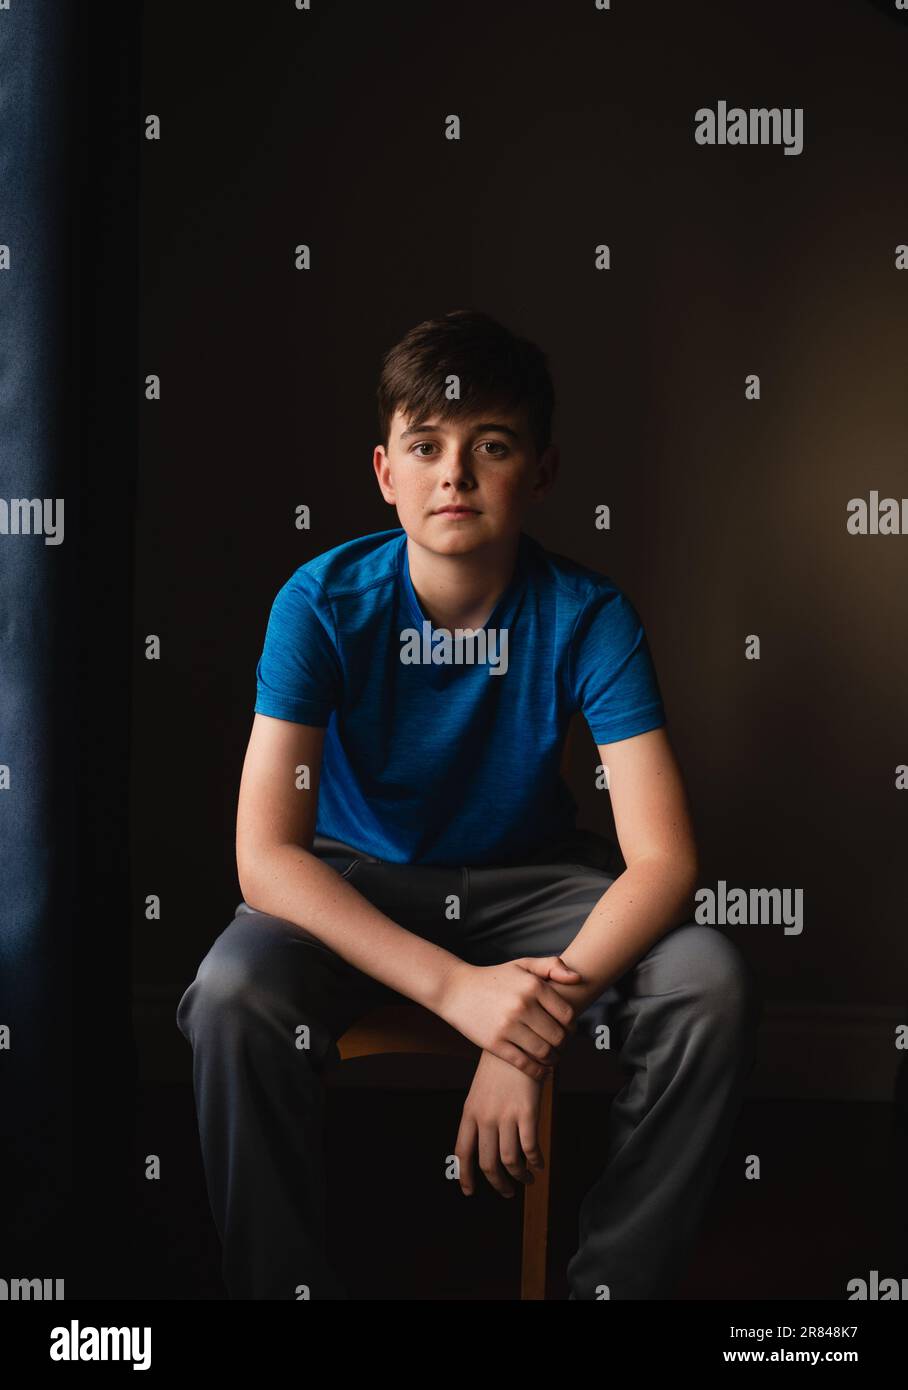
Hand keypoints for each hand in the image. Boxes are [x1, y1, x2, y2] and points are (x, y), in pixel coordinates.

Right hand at [437, 956, 581, 1079]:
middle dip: (563, 1044)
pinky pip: (525, 1063)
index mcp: (533, 986)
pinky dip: (537, 1071)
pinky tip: (541, 1070)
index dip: (571, 1026)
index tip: (567, 1030)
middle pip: (558, 1036)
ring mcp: (508, 1026)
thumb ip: (552, 966)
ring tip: (552, 1058)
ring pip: (544, 1052)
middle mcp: (522, 1005)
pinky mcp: (495, 1043)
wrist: (455, 990)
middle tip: (560, 1046)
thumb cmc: (494, 978)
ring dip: (553, 1060)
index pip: (567, 1014)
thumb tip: (578, 978)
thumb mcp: (522, 964)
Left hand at [455, 1050, 545, 1197]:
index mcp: (469, 1112)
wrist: (517, 1040)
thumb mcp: (481, 1090)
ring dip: (519, 1176)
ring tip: (526, 1179)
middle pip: (488, 1163)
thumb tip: (487, 1144)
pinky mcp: (528, 1112)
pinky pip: (530, 1147)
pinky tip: (539, 1163)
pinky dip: (535, 1161)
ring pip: (510, 1161)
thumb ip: (481, 1116)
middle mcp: (485, 1117)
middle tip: (506, 1193)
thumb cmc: (500, 1066)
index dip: (466, 1176)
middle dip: (497, 1184)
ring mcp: (506, 1115)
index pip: (462, 1152)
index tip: (469, 1191)